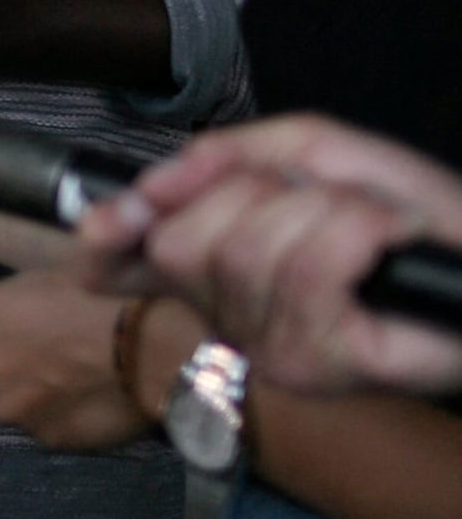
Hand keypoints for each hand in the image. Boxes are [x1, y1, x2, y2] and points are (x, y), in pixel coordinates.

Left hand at [0, 269, 150, 449]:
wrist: (154, 349)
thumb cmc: (101, 298)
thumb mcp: (46, 279)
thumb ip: (10, 302)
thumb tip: (13, 304)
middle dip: (2, 367)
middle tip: (46, 354)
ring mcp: (9, 410)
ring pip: (10, 404)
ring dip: (33, 395)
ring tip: (76, 377)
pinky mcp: (44, 439)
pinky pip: (44, 427)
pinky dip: (62, 417)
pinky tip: (91, 399)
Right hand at [82, 116, 461, 398]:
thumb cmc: (416, 218)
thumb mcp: (314, 154)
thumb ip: (230, 154)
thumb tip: (155, 181)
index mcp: (219, 267)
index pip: (119, 267)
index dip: (101, 241)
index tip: (113, 218)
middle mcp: (229, 316)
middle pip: (180, 241)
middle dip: (251, 194)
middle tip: (316, 202)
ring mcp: (267, 348)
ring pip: (244, 248)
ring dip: (322, 209)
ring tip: (370, 225)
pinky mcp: (317, 364)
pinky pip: (306, 268)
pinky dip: (358, 230)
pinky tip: (386, 239)